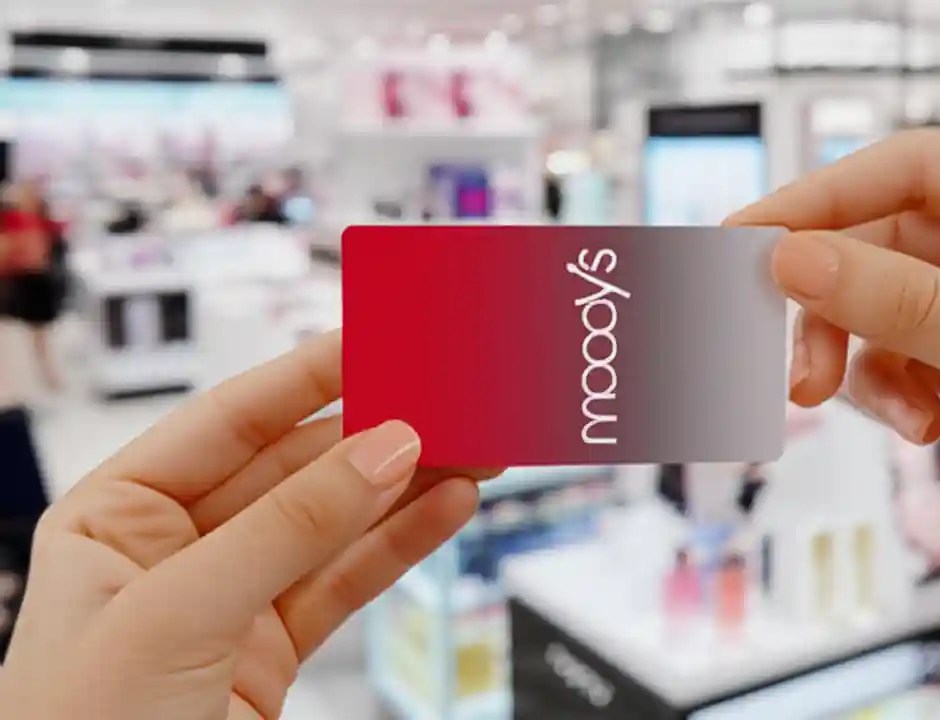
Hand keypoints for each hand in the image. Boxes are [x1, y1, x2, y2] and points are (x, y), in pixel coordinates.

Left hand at [0, 331, 501, 719]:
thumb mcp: (179, 613)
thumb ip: (288, 527)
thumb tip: (383, 448)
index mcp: (118, 514)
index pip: (233, 420)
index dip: (313, 376)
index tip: (386, 341)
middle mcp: (175, 548)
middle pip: (300, 468)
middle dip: (381, 434)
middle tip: (455, 401)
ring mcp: (229, 599)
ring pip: (336, 524)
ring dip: (409, 485)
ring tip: (478, 445)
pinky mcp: (272, 651)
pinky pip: (348, 582)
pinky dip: (403, 545)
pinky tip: (449, 506)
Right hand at [731, 130, 939, 714]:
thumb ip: (912, 308)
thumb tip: (797, 257)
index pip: (919, 170)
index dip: (822, 201)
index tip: (747, 238)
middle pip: (888, 239)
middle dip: (833, 301)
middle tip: (788, 356)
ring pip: (886, 302)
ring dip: (854, 353)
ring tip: (836, 400)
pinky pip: (904, 357)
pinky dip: (890, 392)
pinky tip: (924, 428)